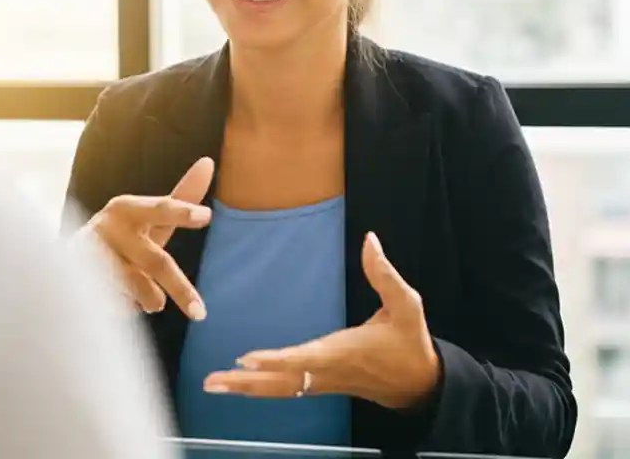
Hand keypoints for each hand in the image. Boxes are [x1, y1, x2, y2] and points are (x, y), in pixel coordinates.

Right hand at [79, 157, 213, 319]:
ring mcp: (91, 256)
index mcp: (127, 208)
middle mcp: (108, 228)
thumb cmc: (123, 239)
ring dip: (151, 300)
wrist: (64, 263)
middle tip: (201, 313)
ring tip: (150, 300)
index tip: (206, 216)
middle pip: (156, 262)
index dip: (182, 212)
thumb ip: (179, 196)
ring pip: (140, 289)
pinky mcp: (78, 284)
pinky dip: (127, 308)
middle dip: (180, 289)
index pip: (161, 209)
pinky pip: (120, 306)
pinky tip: (115, 299)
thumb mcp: (149, 218)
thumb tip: (209, 161)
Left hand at [203, 232, 440, 409]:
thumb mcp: (407, 305)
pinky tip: (237, 383)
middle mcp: (326, 371)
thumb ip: (385, 273)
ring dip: (245, 388)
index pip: (304, 358)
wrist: (419, 384)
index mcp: (343, 351)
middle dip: (245, 383)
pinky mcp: (319, 386)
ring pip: (279, 390)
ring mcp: (321, 383)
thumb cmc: (410, 341)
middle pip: (281, 382)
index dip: (276, 360)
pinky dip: (259, 387)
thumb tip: (369, 239)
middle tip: (210, 382)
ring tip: (212, 384)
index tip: (247, 359)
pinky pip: (285, 389)